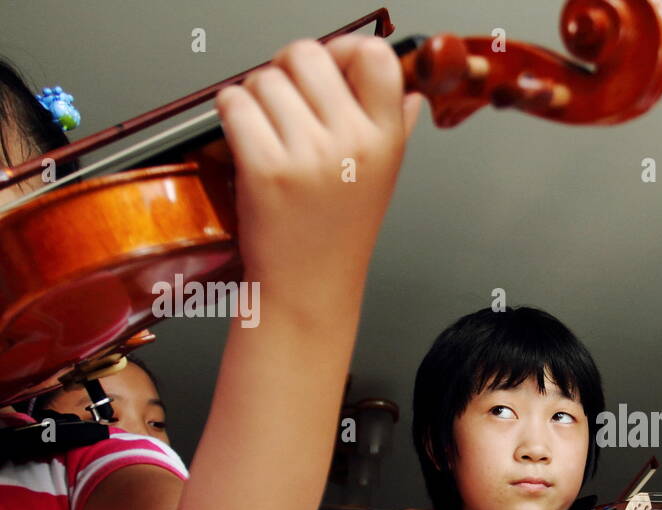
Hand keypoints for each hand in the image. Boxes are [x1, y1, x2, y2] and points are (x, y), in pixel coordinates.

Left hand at [216, 36, 421, 305]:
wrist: (309, 286)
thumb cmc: (339, 233)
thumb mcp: (383, 178)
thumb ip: (396, 127)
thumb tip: (410, 92)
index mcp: (386, 139)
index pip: (372, 54)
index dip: (343, 52)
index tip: (331, 70)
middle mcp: (353, 143)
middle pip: (307, 54)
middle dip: (288, 71)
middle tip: (288, 104)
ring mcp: (309, 155)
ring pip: (264, 78)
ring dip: (256, 98)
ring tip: (270, 136)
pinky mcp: (265, 168)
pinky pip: (234, 103)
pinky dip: (231, 114)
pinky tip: (246, 142)